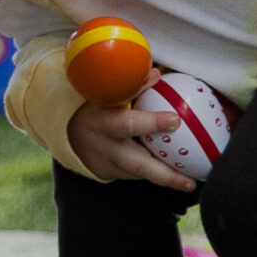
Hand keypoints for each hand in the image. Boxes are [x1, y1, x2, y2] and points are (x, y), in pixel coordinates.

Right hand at [66, 68, 194, 191]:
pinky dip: (153, 174)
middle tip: (190, 181)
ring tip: (190, 182)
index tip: (176, 119)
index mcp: (104, 123)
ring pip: (139, 174)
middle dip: (166, 175)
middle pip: (137, 164)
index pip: (129, 124)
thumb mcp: (105, 93)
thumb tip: (159, 75)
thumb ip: (133, 86)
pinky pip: (135, 175)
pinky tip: (175, 175)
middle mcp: (106, 148)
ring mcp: (107, 165)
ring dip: (165, 179)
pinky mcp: (110, 175)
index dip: (152, 122)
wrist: (67, 132)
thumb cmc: (92, 107)